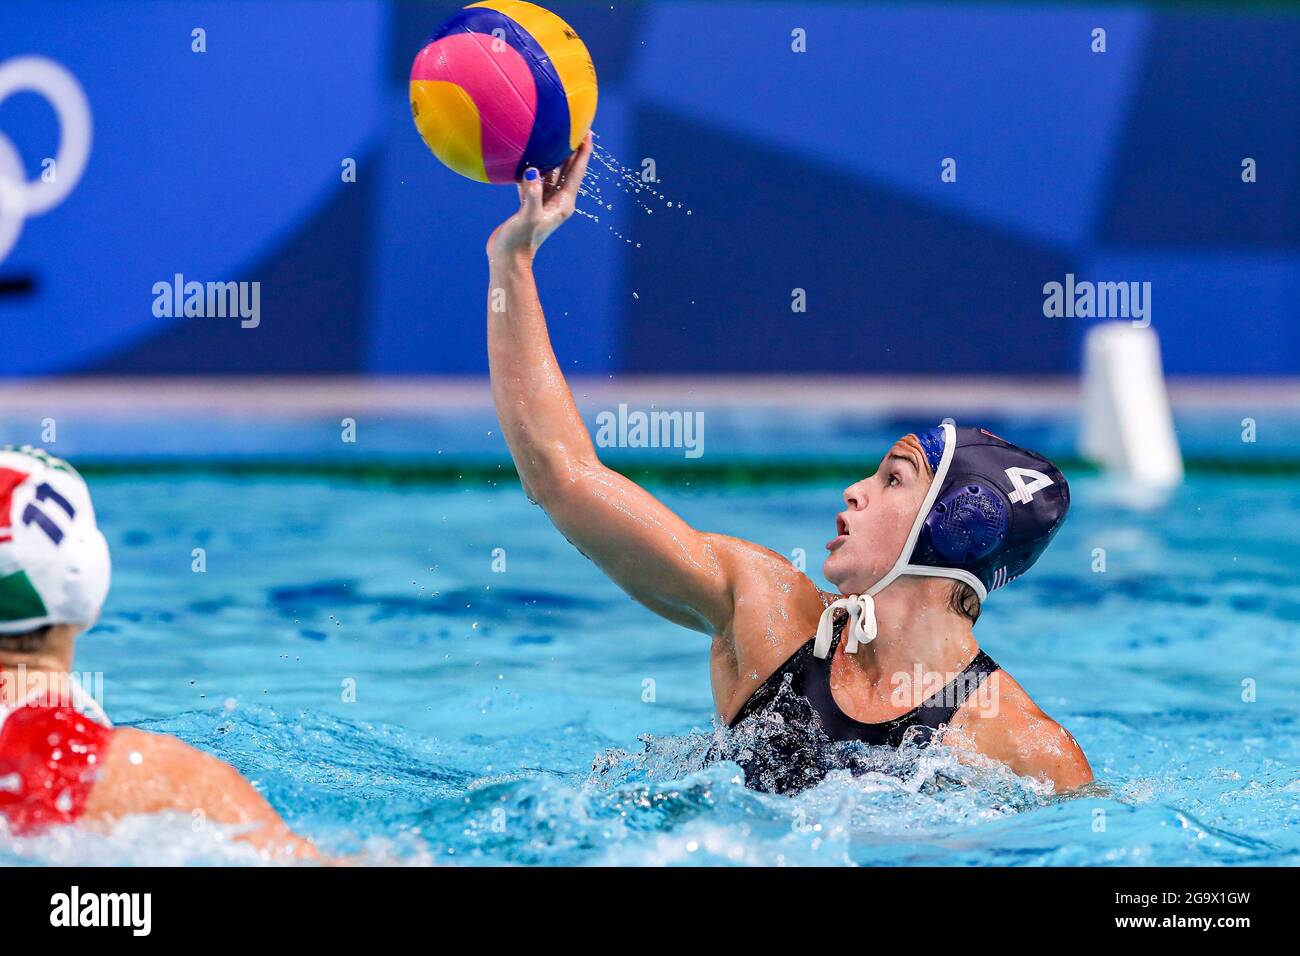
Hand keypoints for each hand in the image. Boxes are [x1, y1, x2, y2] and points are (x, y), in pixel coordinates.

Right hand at [486, 131, 592, 261]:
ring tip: (552, 136)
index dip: (583, 152)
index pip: (577, 173)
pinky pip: (534, 181)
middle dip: (571, 150)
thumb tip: (532, 172)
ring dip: (552, 157)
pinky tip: (527, 156)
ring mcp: (543, 202)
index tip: (588, 133)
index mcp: (564, 204)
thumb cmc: (520, 241)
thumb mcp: (528, 217)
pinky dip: (532, 169)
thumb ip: (532, 194)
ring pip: (550, 174)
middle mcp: (557, 201)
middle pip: (567, 170)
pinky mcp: (530, 204)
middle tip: (573, 128)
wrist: (508, 258)